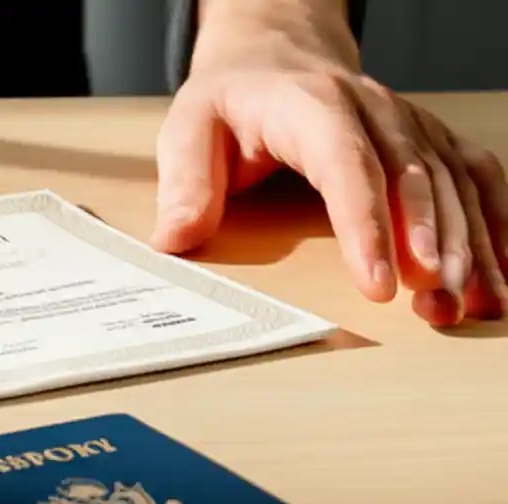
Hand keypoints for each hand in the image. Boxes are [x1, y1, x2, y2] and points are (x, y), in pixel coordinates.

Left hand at [151, 1, 506, 325]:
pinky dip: (494, 225)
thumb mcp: (188, 129)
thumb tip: (173, 240)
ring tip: (467, 303)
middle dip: (430, 244)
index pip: (346, 165)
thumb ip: (186, 184)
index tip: (378, 282)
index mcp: (309, 105)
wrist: (273, 55)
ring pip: (452, 181)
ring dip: (468, 244)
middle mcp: (370, 109)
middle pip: (412, 177)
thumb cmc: (230, 100)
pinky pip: (473, 177)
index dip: (366, 224)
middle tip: (434, 302)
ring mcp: (406, 123)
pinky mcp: (427, 140)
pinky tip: (497, 275)